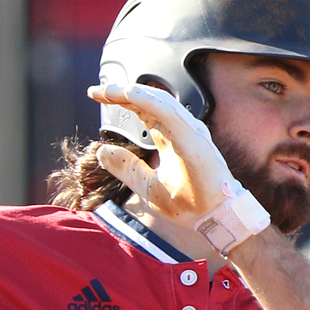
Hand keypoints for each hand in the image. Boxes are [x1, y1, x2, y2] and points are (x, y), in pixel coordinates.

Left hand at [87, 82, 270, 251]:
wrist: (213, 220)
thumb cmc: (189, 204)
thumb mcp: (146, 186)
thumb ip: (126, 168)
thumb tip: (101, 152)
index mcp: (170, 138)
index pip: (143, 110)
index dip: (122, 101)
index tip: (98, 96)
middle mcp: (179, 129)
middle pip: (148, 101)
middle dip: (121, 93)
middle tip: (96, 90)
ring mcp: (188, 131)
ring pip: (158, 101)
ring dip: (132, 93)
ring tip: (109, 90)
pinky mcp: (192, 138)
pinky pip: (169, 113)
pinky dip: (148, 101)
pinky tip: (130, 95)